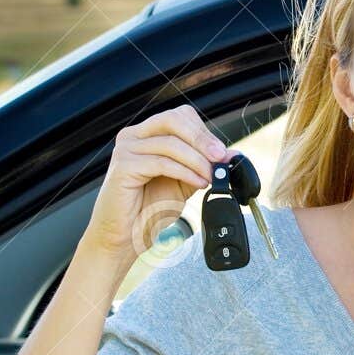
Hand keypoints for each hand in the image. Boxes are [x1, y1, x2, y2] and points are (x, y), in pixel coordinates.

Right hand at [86, 105, 228, 260]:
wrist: (125, 237)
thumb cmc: (147, 210)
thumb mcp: (184, 182)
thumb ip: (203, 165)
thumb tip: (231, 154)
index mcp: (145, 134)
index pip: (178, 117)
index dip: (202, 132)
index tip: (221, 152)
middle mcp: (132, 136)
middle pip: (173, 120)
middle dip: (201, 139)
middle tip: (220, 157)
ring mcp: (125, 149)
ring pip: (170, 143)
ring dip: (197, 160)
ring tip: (210, 176)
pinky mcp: (122, 167)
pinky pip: (161, 162)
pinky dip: (185, 172)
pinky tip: (198, 183)